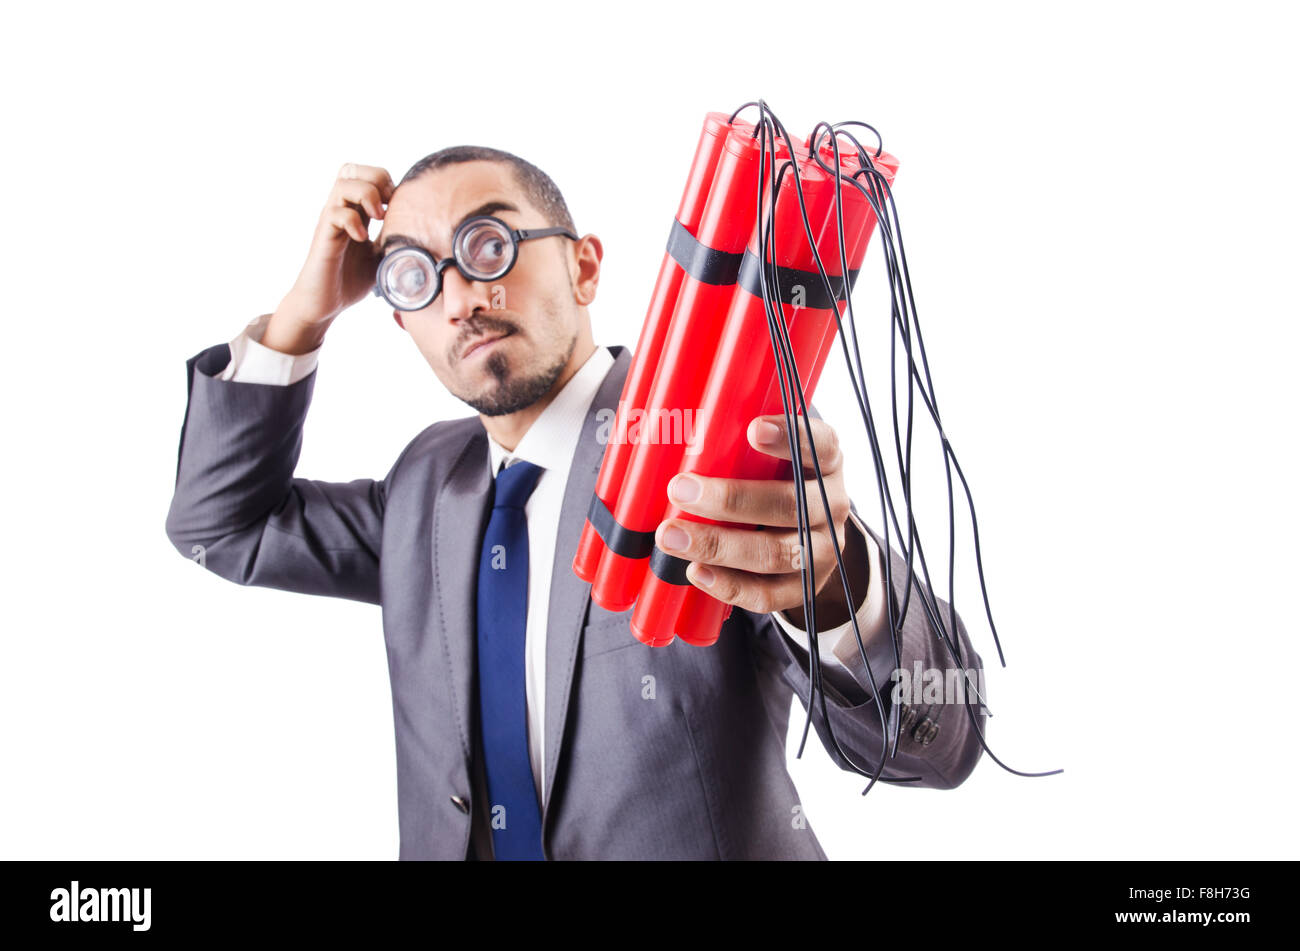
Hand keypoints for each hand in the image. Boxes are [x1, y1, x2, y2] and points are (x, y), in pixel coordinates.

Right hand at [264, 163, 394, 353]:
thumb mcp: (383, 256)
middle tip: (388, 205)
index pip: (366, 175)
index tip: (399, 206)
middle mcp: (341, 211)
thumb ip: (396, 240)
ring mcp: (331, 222)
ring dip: (366, 195)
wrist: (325, 303)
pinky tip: (362, 238)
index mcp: (356, 212)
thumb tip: (425, 235)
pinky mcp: (324, 237)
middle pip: (351, 169)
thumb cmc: (351, 279)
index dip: (385, 181)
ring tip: (378, 218)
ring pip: (343, 184)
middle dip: (375, 179)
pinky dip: (352, 220)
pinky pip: (334, 213)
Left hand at [655, 414, 860, 624]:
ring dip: (718, 545)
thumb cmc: (776, 482)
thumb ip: (739, 448)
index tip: (752, 430)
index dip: (789, 436)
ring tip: (671, 536)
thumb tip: (671, 431)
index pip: (820, 443)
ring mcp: (823, 549)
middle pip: (788, 505)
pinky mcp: (806, 587)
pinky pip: (769, 594)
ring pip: (776, 553)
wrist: (811, 537)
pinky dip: (729, 586)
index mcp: (827, 461)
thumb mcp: (773, 459)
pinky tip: (696, 571)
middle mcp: (832, 504)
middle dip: (729, 499)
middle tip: (679, 489)